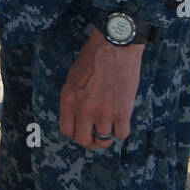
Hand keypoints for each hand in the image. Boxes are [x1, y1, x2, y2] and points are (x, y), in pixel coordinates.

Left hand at [59, 29, 143, 148]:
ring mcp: (103, 114)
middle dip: (90, 141)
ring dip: (107, 135)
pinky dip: (121, 130)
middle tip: (96, 136)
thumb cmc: (93, 58)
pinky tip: (121, 120)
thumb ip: (74, 98)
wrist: (113, 48)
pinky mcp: (122, 113)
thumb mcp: (73, 77)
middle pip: (84, 140)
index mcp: (68, 100)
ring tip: (110, 126)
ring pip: (104, 140)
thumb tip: (79, 113)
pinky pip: (121, 134)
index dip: (75, 133)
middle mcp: (83, 110)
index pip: (67, 130)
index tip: (82, 130)